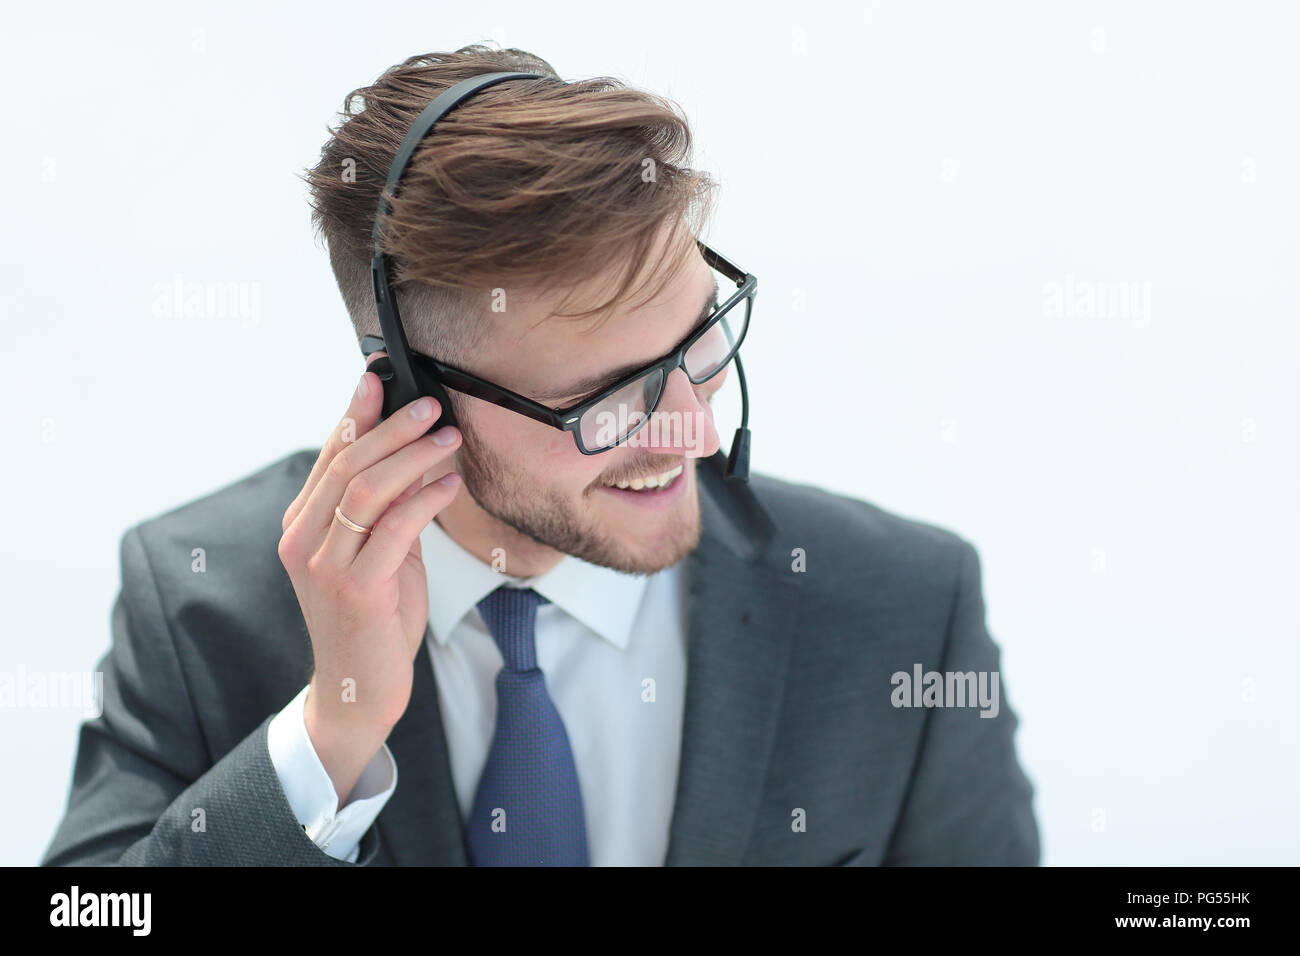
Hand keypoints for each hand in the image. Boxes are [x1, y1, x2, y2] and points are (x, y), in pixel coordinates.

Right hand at [277, 353, 461, 805]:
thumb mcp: (381, 550)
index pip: (330, 454)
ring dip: (413, 455)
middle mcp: (302, 539)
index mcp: (301, 524)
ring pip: (366, 489)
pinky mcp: (356, 589)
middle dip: (392, 426)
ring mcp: (324, 565)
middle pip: (348, 463)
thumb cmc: (376, 616)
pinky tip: (451, 483)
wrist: (360, 689)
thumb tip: (416, 447)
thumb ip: (388, 504)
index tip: (381, 375)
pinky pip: (394, 528)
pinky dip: (426, 498)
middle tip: (431, 404)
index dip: (355, 411)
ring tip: (449, 436)